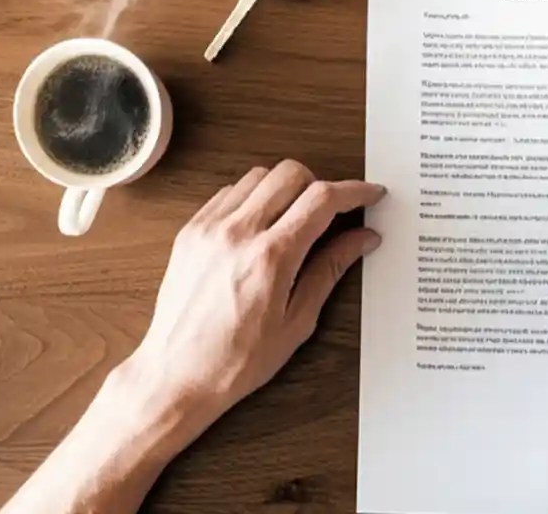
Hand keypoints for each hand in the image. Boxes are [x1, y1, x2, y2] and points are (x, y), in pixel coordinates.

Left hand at [133, 161, 384, 421]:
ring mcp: (209, 229)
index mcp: (271, 257)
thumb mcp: (298, 320)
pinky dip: (252, 198)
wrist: (178, 374)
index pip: (322, 199)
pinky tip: (260, 225)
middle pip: (291, 172)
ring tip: (293, 219)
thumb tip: (362, 238)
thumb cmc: (237, 360)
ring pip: (259, 175)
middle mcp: (238, 233)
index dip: (354, 191)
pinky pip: (228, 193)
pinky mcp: (189, 232)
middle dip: (320, 185)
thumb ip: (331, 269)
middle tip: (330, 212)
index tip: (369, 194)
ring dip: (284, 188)